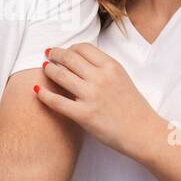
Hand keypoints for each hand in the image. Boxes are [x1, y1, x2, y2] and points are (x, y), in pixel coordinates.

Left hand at [34, 43, 161, 160]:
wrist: (143, 132)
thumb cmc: (134, 107)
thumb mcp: (123, 78)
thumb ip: (104, 69)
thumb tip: (81, 61)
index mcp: (111, 67)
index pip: (83, 48)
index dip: (70, 48)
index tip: (65, 51)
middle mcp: (100, 78)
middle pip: (69, 57)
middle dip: (55, 54)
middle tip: (48, 54)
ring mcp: (91, 96)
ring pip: (60, 75)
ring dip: (48, 69)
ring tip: (44, 69)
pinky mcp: (84, 115)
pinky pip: (56, 101)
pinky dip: (43, 94)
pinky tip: (37, 91)